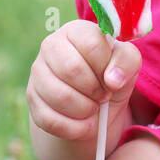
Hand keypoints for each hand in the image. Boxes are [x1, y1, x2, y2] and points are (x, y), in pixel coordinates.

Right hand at [27, 20, 142, 142]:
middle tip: (104, 96)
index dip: (106, 66)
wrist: (93, 106)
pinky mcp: (32, 99)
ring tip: (94, 109)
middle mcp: (51, 46)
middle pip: (72, 69)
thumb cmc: (111, 76)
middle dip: (95, 90)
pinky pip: (50, 119)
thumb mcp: (127, 66)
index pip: (91, 44)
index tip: (112, 78)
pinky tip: (85, 124)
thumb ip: (127, 62)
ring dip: (86, 110)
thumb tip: (112, 80)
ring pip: (60, 96)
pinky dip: (74, 128)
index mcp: (76, 31)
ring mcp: (37, 72)